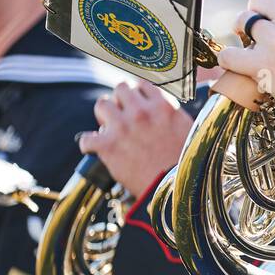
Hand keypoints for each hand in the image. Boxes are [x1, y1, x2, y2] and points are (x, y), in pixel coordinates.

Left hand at [79, 82, 193, 196]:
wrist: (175, 190)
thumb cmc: (185, 163)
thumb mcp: (188, 130)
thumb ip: (172, 114)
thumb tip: (162, 109)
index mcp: (163, 106)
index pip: (142, 84)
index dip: (138, 94)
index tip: (137, 103)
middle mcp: (142, 112)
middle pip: (120, 89)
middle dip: (120, 101)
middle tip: (123, 116)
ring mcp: (123, 127)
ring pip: (101, 105)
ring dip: (104, 117)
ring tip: (110, 130)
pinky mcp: (107, 146)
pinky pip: (86, 138)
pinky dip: (90, 145)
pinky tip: (97, 150)